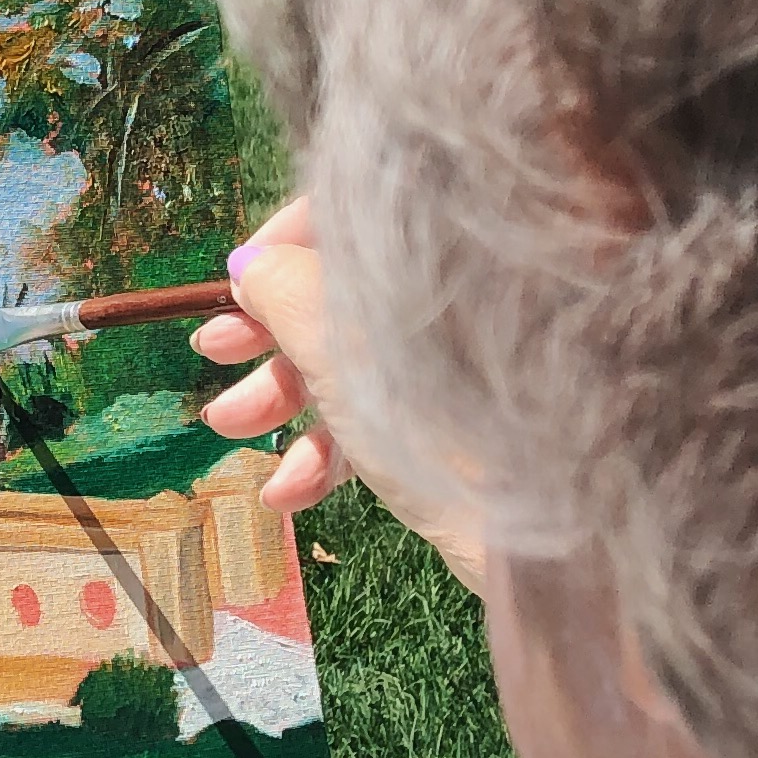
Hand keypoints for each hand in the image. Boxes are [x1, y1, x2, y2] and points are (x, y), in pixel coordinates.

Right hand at [193, 196, 489, 587]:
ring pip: (357, 365)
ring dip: (282, 400)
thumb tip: (250, 265)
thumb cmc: (435, 422)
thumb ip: (285, 294)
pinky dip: (332, 452)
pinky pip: (386, 421)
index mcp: (436, 260)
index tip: (233, 283)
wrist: (545, 541)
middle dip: (268, 334)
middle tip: (212, 356)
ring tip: (230, 432)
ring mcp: (461, 369)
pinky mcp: (461, 430)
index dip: (282, 243)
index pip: (355, 216)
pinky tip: (289, 495)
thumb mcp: (341, 349)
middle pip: (345, 296)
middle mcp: (456, 302)